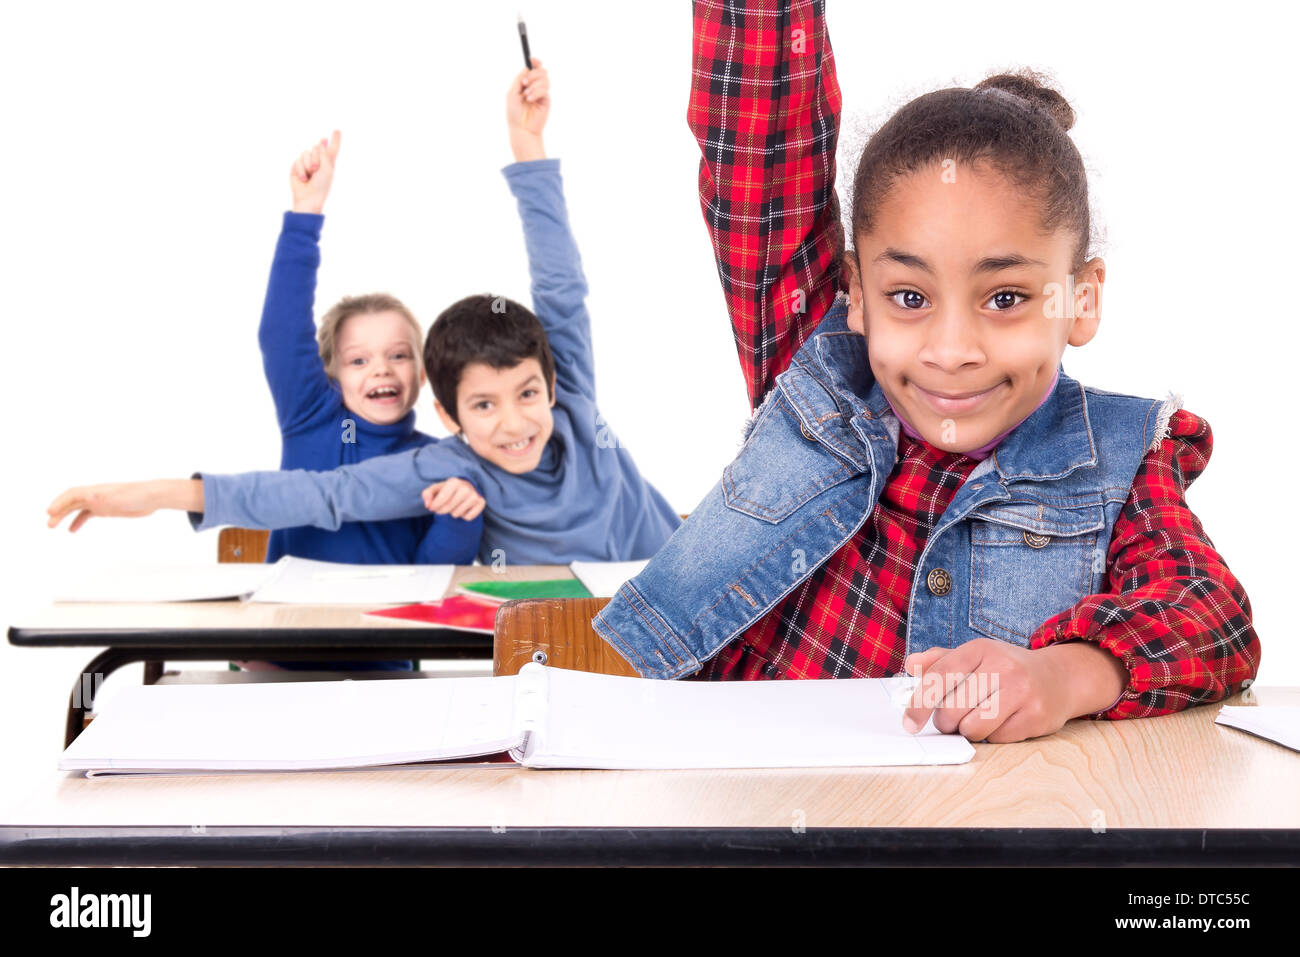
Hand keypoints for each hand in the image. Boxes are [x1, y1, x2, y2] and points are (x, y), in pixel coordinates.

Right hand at [46, 479, 202, 532]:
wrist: (152, 498)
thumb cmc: (137, 495)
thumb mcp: (119, 497)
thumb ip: (103, 498)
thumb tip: (88, 497)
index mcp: (96, 490)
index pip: (72, 494)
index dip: (59, 502)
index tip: (50, 512)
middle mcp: (95, 495)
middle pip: (71, 502)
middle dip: (58, 511)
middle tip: (49, 524)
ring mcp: (100, 502)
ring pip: (77, 508)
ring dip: (64, 516)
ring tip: (53, 526)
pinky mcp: (106, 509)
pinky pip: (87, 514)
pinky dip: (78, 521)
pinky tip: (72, 530)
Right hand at [290, 130, 340, 213]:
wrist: (309, 197)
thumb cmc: (321, 186)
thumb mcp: (327, 169)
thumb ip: (325, 154)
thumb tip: (321, 142)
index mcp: (328, 163)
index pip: (332, 149)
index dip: (334, 140)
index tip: (337, 130)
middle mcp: (318, 161)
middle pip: (316, 147)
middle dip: (316, 158)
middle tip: (316, 170)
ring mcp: (306, 163)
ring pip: (306, 153)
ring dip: (308, 164)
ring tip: (310, 176)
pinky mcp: (296, 167)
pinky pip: (298, 160)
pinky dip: (301, 169)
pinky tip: (303, 178)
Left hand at [421, 478, 485, 520]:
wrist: (465, 489)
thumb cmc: (447, 490)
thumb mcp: (435, 490)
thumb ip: (427, 495)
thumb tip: (427, 504)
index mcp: (454, 482)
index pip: (441, 499)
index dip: (434, 506)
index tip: (432, 507)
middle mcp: (466, 488)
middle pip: (448, 508)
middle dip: (442, 511)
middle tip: (442, 508)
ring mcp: (475, 495)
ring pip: (457, 514)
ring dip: (453, 513)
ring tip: (455, 506)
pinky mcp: (481, 503)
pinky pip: (468, 517)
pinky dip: (464, 516)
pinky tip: (464, 508)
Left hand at [506, 59, 548, 161]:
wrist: (521, 128)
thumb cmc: (514, 113)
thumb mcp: (512, 92)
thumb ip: (519, 79)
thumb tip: (527, 68)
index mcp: (526, 84)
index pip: (534, 69)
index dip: (535, 62)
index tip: (532, 59)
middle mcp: (535, 87)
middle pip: (541, 71)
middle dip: (533, 75)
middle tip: (525, 83)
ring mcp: (541, 94)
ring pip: (544, 79)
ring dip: (534, 85)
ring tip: (526, 95)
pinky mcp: (546, 100)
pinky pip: (544, 90)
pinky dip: (536, 92)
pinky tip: (530, 99)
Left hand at [900, 638, 1126, 742]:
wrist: (1059, 678)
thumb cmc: (1006, 669)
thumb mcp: (974, 656)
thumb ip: (940, 661)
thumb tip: (911, 664)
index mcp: (980, 649)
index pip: (940, 677)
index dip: (919, 703)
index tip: (909, 723)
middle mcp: (1002, 667)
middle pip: (952, 709)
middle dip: (945, 722)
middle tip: (952, 720)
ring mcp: (1022, 692)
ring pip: (972, 729)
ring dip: (968, 731)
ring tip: (978, 719)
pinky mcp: (1036, 716)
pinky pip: (997, 739)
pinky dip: (993, 737)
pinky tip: (1002, 722)